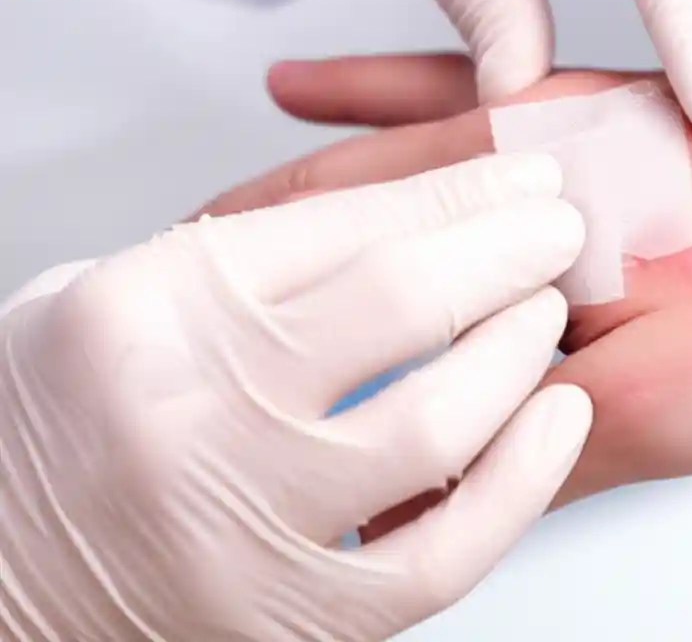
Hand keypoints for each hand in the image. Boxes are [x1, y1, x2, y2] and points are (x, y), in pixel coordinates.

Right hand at [1, 155, 592, 639]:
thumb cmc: (53, 429)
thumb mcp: (107, 296)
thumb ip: (241, 254)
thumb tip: (411, 205)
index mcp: (146, 313)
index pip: (343, 222)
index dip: (457, 190)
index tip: (519, 175)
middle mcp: (191, 415)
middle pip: (401, 304)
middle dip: (508, 249)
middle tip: (558, 227)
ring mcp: (244, 529)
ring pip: (434, 424)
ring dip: (518, 352)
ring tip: (547, 312)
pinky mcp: (295, 619)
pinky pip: (442, 555)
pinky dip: (521, 482)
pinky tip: (556, 419)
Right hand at [200, 56, 691, 505]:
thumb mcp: (672, 407)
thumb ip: (533, 435)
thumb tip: (433, 468)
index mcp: (537, 208)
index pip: (352, 253)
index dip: (266, 299)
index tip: (195, 319)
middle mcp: (552, 137)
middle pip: (372, 187)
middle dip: (272, 229)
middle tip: (185, 249)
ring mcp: (598, 112)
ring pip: (426, 140)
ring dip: (333, 167)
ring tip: (245, 184)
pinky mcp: (644, 110)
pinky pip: (508, 106)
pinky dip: (423, 100)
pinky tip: (373, 92)